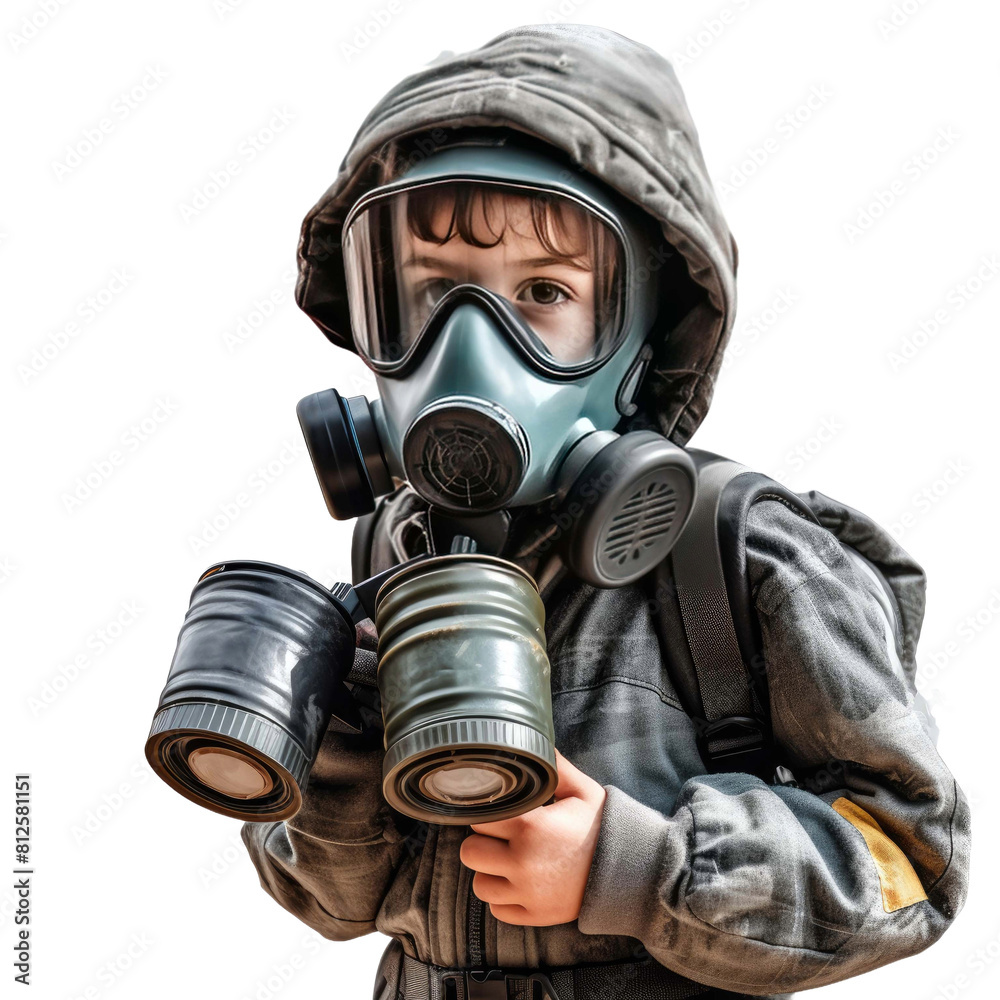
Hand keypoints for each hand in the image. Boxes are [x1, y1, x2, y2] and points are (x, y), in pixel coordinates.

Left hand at [459, 747, 606, 925]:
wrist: (631, 872)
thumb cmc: (603, 828)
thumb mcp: (583, 791)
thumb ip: (555, 767)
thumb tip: (537, 742)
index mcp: (531, 827)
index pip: (480, 819)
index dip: (487, 813)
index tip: (502, 812)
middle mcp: (523, 863)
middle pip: (470, 852)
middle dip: (484, 841)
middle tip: (504, 836)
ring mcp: (527, 894)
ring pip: (479, 884)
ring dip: (490, 872)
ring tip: (509, 860)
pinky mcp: (534, 916)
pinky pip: (498, 910)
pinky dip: (504, 898)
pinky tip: (520, 882)